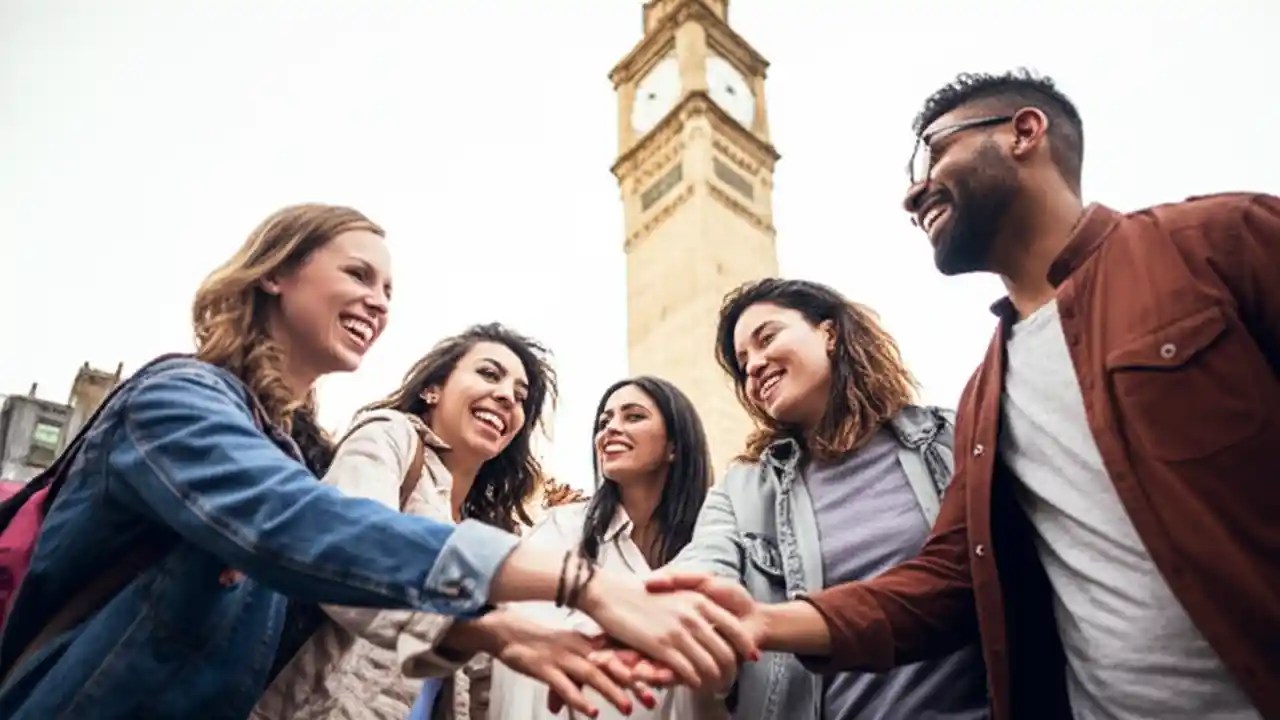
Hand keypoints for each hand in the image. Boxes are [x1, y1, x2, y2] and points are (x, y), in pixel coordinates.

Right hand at [546, 643, 674, 714]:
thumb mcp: (572, 650)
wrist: (508, 632)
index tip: (666, 677)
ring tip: (628, 708)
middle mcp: (581, 648)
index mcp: (590, 642)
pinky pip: (564, 686)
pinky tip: (591, 713)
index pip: (623, 653)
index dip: (645, 665)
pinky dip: (579, 700)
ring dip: (612, 692)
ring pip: (593, 675)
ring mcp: (563, 658)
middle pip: (613, 665)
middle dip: (636, 682)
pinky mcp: (544, 669)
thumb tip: (610, 683)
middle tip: (655, 697)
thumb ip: (592, 666)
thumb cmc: (542, 644)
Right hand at [576, 571, 760, 690]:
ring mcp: (679, 631)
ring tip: (714, 687)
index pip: (735, 629)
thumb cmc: (640, 594)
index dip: (745, 647)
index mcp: (700, 599)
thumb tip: (714, 620)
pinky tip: (693, 684)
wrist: (611, 594)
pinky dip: (694, 682)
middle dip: (731, 671)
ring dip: (714, 681)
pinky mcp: (662, 646)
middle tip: (730, 680)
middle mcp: (694, 615)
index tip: (750, 658)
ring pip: (710, 666)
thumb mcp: (677, 590)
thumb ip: (697, 604)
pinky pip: (688, 672)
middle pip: (726, 653)